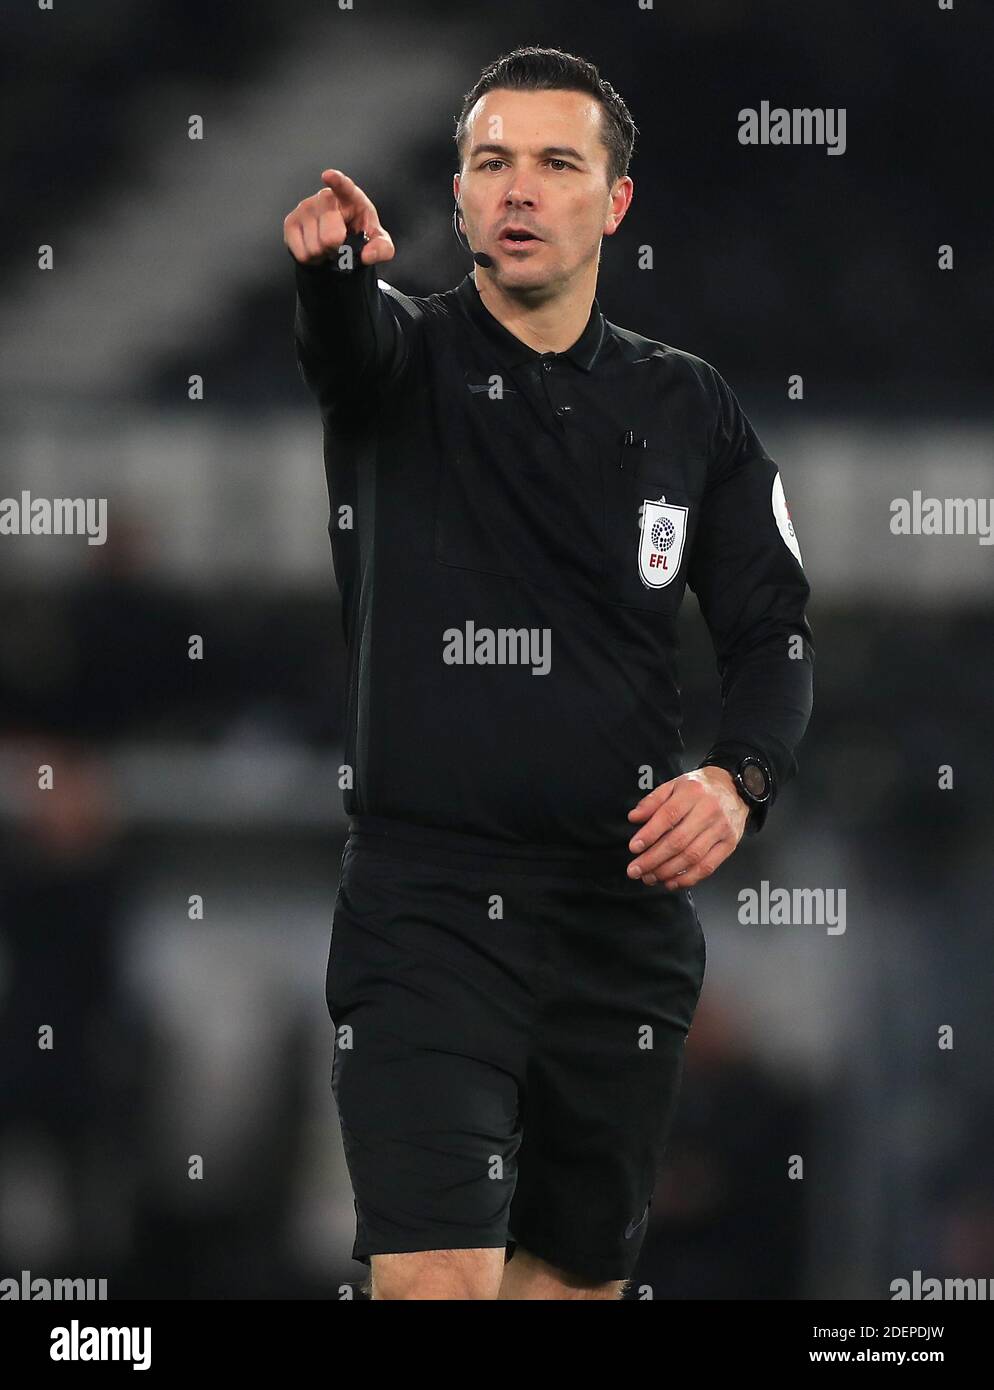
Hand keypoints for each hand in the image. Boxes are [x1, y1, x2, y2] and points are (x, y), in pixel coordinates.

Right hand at [283, 169, 395, 266]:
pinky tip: (316, 249)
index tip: (328, 176)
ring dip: (323, 254)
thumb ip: (381, 249)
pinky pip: (301, 253)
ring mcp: (305, 208)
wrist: (339, 244)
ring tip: (328, 246)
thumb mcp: (379, 243)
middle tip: (340, 245)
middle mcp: (325, 198)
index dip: (336, 181)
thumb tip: (367, 255)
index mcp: (350, 197)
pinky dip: (311, 259)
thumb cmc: (359, 235)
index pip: (344, 187)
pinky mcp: (291, 222)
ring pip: (314, 247)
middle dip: (337, 249)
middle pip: (330, 236)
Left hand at [626, 767, 748, 887]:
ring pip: (692, 857)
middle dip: (653, 859)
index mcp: (692, 793)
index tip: (634, 847)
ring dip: (667, 872)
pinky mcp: (729, 844)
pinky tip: (671, 882)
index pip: (668, 816)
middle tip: (635, 869)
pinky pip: (707, 867)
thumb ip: (653, 801)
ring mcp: (721, 829)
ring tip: (649, 877)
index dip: (649, 834)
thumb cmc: (700, 788)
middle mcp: (709, 811)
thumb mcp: (674, 785)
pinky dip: (688, 878)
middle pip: (678, 841)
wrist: (735, 789)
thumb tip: (634, 817)